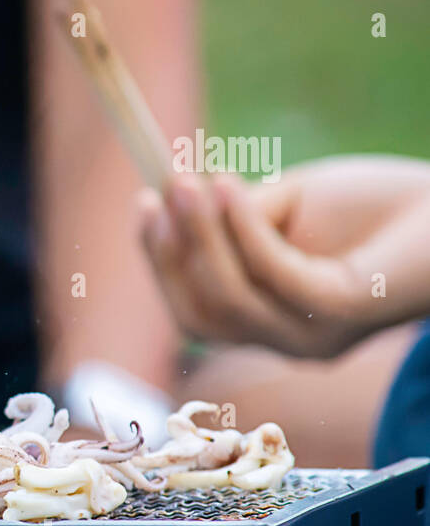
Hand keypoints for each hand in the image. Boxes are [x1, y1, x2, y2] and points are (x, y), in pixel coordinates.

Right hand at [138, 156, 429, 357]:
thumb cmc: (380, 208)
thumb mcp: (289, 207)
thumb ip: (237, 218)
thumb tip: (179, 207)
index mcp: (272, 323)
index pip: (195, 311)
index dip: (159, 263)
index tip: (144, 205)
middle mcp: (288, 343)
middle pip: (199, 315)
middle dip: (169, 255)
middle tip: (162, 190)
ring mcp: (314, 337)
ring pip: (227, 299)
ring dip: (199, 237)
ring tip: (191, 181)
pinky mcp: (340, 313)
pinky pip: (271, 274)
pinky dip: (242, 230)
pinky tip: (230, 187)